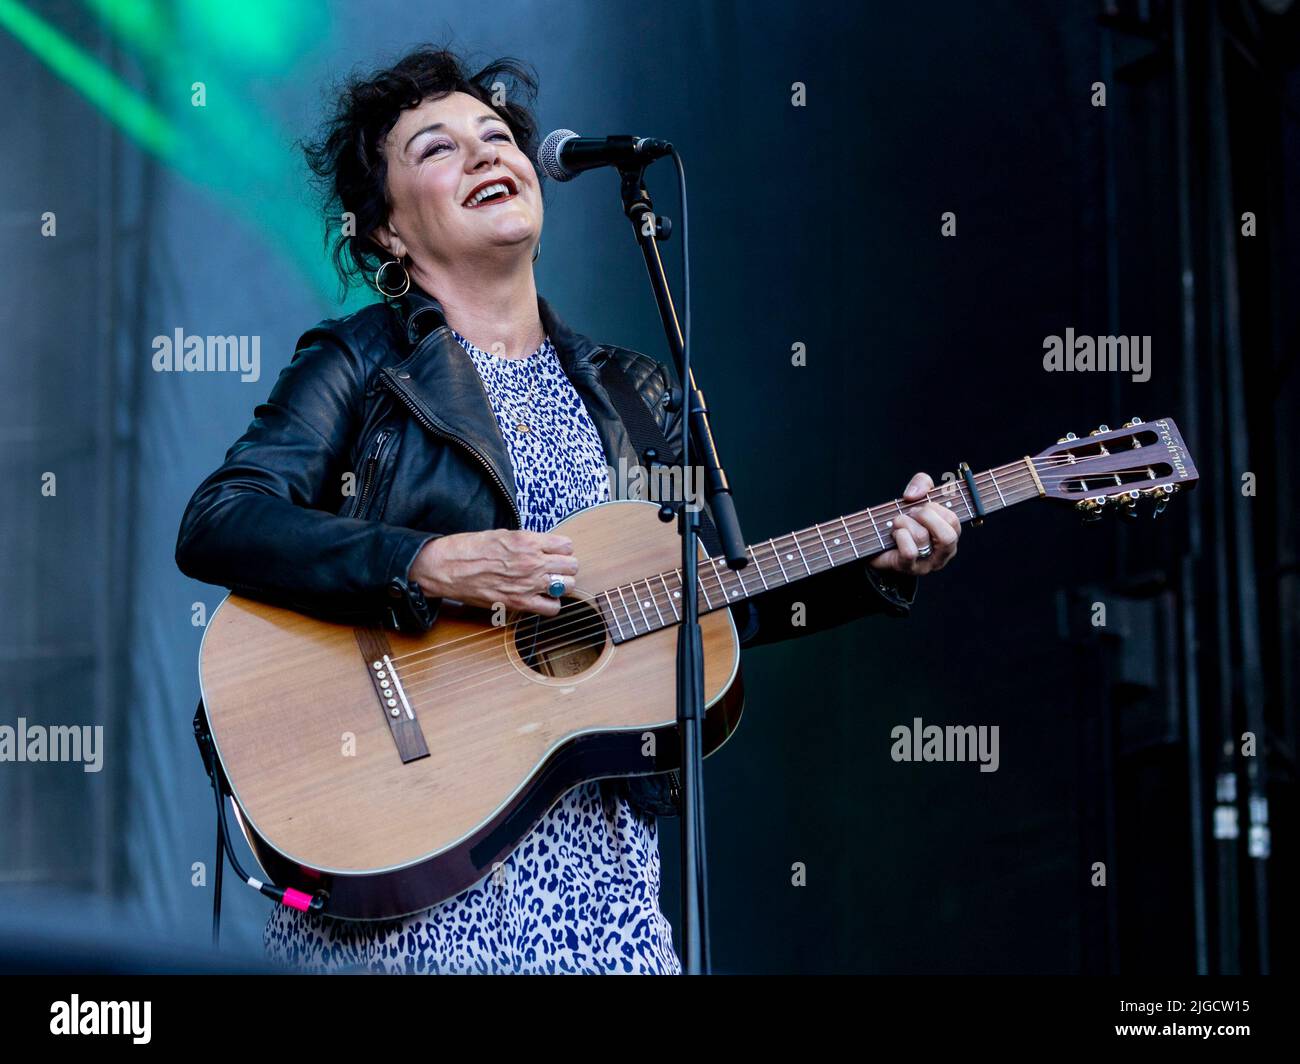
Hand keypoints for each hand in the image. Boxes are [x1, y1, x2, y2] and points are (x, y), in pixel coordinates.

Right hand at [410, 530, 578, 616]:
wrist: (447, 567)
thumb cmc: (469, 548)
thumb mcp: (503, 534)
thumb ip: (527, 541)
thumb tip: (543, 548)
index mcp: (528, 541)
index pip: (567, 546)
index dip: (562, 550)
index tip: (554, 553)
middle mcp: (533, 562)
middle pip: (572, 566)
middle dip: (565, 567)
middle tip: (554, 569)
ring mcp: (528, 584)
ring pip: (568, 586)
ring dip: (561, 585)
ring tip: (549, 584)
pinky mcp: (519, 603)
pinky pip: (552, 608)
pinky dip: (550, 604)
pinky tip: (541, 599)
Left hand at [867, 472, 960, 575]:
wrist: (879, 541)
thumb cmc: (905, 520)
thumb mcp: (918, 495)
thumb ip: (922, 483)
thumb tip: (914, 494)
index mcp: (951, 535)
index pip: (953, 521)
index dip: (934, 507)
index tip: (921, 506)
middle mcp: (943, 553)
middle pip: (947, 535)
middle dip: (924, 516)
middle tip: (911, 513)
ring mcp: (927, 563)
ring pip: (922, 537)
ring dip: (904, 522)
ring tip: (897, 523)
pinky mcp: (909, 568)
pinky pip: (909, 551)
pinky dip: (899, 536)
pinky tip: (894, 535)